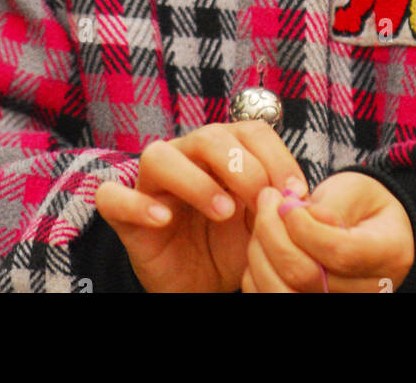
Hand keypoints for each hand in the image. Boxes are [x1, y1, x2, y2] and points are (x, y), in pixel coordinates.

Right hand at [95, 121, 311, 292]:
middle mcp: (186, 157)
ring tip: (223, 211)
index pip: (251, 131)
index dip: (276, 156)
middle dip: (242, 166)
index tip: (295, 192)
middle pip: (209, 136)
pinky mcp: (124, 214)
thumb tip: (301, 197)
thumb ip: (278, 206)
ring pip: (159, 156)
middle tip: (261, 201)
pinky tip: (163, 218)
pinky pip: (114, 197)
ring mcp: (151, 184)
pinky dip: (136, 203)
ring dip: (196, 181)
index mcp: (224, 153)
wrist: (196, 284)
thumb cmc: (229, 246)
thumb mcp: (261, 226)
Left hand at [241, 170, 414, 292]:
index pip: (339, 253)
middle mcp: (368, 292)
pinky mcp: (312, 304)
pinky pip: (269, 298)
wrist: (370, 230)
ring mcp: (340, 304)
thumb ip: (329, 205)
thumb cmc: (363, 206)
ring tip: (264, 222)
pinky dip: (256, 273)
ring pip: (282, 293)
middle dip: (273, 234)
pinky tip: (263, 245)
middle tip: (267, 200)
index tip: (285, 200)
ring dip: (261, 253)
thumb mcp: (356, 190)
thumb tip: (292, 216)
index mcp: (388, 255)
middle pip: (305, 278)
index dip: (303, 227)